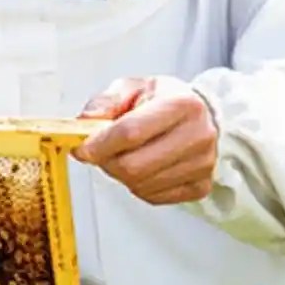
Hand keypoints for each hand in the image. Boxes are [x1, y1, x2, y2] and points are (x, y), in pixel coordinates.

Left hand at [73, 76, 218, 205]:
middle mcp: (197, 135)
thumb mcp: (132, 87)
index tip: (81, 148)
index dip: (99, 144)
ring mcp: (203, 164)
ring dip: (120, 174)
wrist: (200, 114)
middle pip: (133, 166)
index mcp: (180, 104)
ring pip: (140, 185)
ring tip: (123, 155)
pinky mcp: (201, 185)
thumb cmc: (162, 99)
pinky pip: (153, 197)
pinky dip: (137, 185)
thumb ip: (105, 102)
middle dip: (106, 162)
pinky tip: (141, 167)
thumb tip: (84, 123)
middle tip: (98, 153)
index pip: (130, 133)